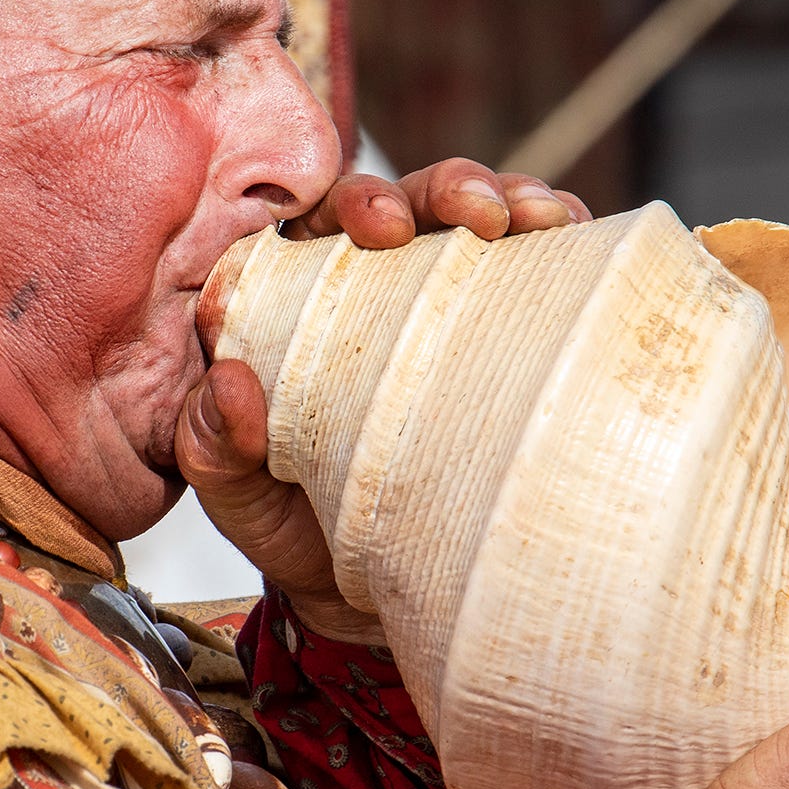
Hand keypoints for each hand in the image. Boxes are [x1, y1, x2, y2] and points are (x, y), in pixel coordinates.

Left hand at [179, 160, 588, 644]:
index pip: (313, 223)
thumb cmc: (293, 532)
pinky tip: (577, 236)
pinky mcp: (503, 327)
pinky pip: (534, 267)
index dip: (346, 204)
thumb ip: (210, 444)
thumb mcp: (237, 498)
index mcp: (289, 301)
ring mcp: (438, 302)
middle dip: (439, 190)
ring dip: (507, 198)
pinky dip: (560, 242)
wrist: (378, 598)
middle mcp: (365, 283)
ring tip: (541, 215)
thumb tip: (230, 383)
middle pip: (400, 203)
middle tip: (473, 214)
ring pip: (469, 218)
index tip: (382, 227)